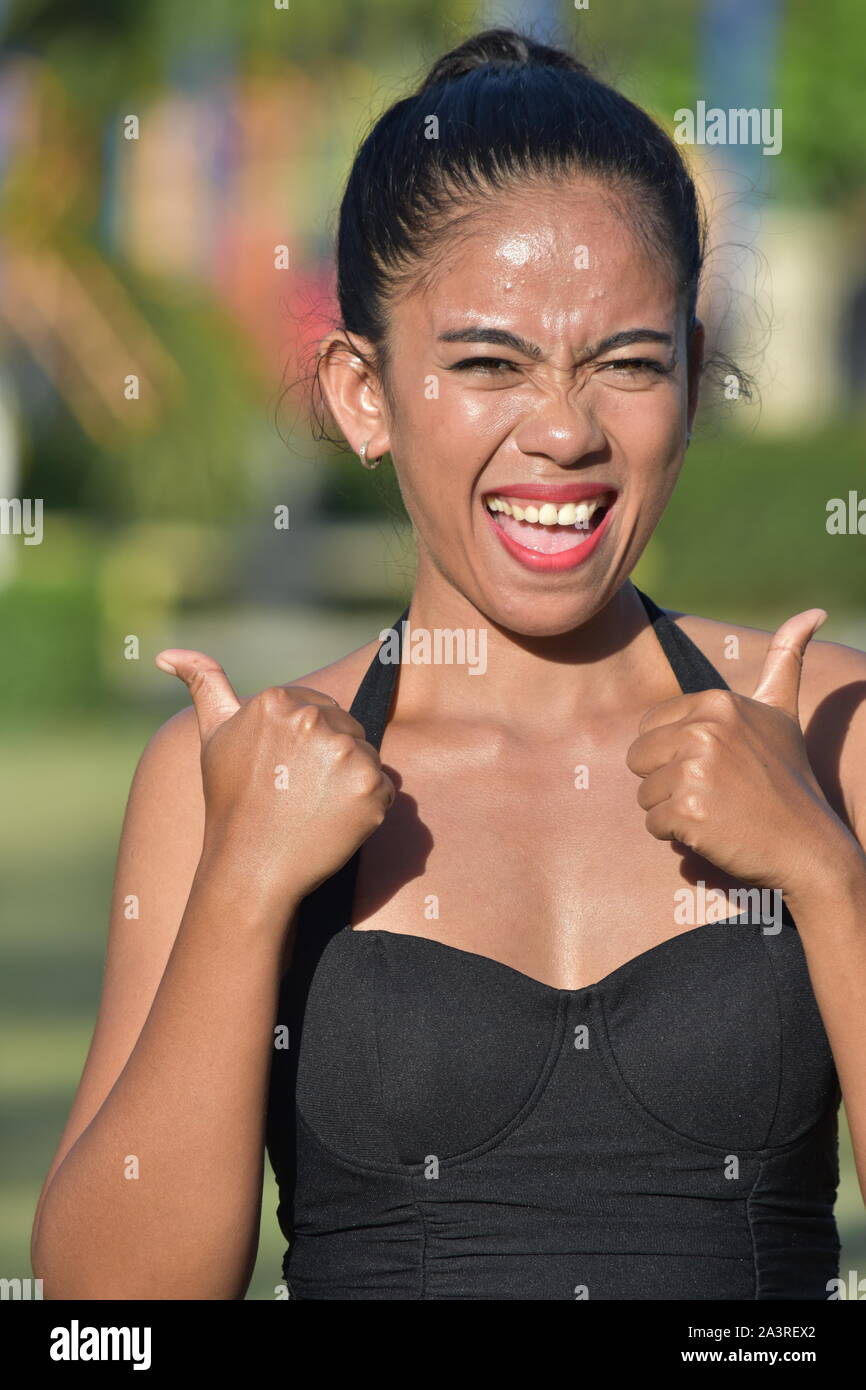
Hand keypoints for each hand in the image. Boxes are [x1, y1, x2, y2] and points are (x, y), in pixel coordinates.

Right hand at [155, 649, 395, 901]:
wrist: (250, 868)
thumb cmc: (230, 803)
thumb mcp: (213, 735)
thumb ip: (204, 684)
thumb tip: (164, 655)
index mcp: (276, 700)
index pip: (321, 708)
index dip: (308, 744)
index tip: (285, 772)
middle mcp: (311, 718)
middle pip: (347, 728)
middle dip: (331, 759)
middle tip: (299, 794)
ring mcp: (344, 750)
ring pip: (367, 757)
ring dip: (350, 783)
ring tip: (315, 808)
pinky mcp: (370, 784)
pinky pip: (386, 788)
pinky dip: (369, 808)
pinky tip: (335, 823)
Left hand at [625, 609, 845, 896]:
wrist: (808, 846)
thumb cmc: (789, 779)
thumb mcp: (784, 710)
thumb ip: (786, 658)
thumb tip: (815, 611)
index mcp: (717, 703)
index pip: (650, 728)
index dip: (674, 754)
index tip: (716, 766)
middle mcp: (704, 729)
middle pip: (639, 758)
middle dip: (667, 781)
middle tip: (714, 792)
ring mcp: (695, 770)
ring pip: (645, 794)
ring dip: (673, 810)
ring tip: (717, 811)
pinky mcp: (688, 810)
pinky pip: (654, 824)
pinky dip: (677, 835)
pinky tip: (714, 832)